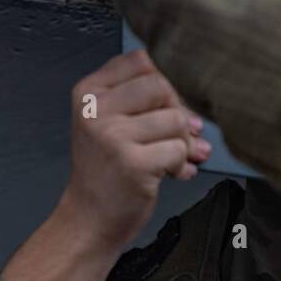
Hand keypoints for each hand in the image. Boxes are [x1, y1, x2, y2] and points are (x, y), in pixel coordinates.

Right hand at [61, 49, 209, 252]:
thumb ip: (139, 97)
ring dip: (183, 142)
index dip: (163, 82)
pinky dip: (181, 164)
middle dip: (176, 111)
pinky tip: (171, 173)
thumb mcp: (106, 122)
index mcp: (87, 93)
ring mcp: (111, 137)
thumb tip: (193, 88)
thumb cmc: (103, 172)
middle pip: (160, 85)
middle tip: (176, 135)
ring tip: (173, 158)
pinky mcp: (132, 163)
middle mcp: (95, 111)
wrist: (88, 220)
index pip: (140, 61)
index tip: (162, 107)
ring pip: (174, 118)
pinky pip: (178, 149)